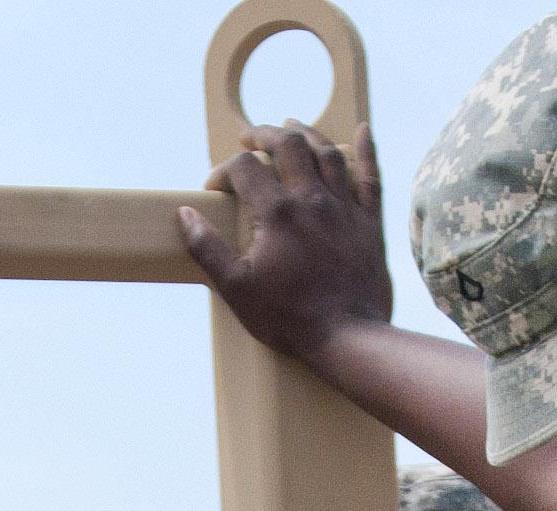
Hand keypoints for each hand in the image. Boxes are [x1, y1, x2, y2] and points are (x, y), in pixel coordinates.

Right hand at [176, 122, 393, 362]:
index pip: (245, 169)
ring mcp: (344, 207)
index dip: (224, 171)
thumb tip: (185, 215)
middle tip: (251, 137)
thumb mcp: (237, 288)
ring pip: (327, 152)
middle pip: (288, 145)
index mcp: (277, 213)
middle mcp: (312, 200)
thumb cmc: (289, 317)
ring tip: (291, 127)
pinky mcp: (369, 222)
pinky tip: (364, 130)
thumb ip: (207, 249)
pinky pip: (370, 175)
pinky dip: (367, 149)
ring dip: (307, 133)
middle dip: (265, 135)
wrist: (348, 336)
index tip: (216, 188)